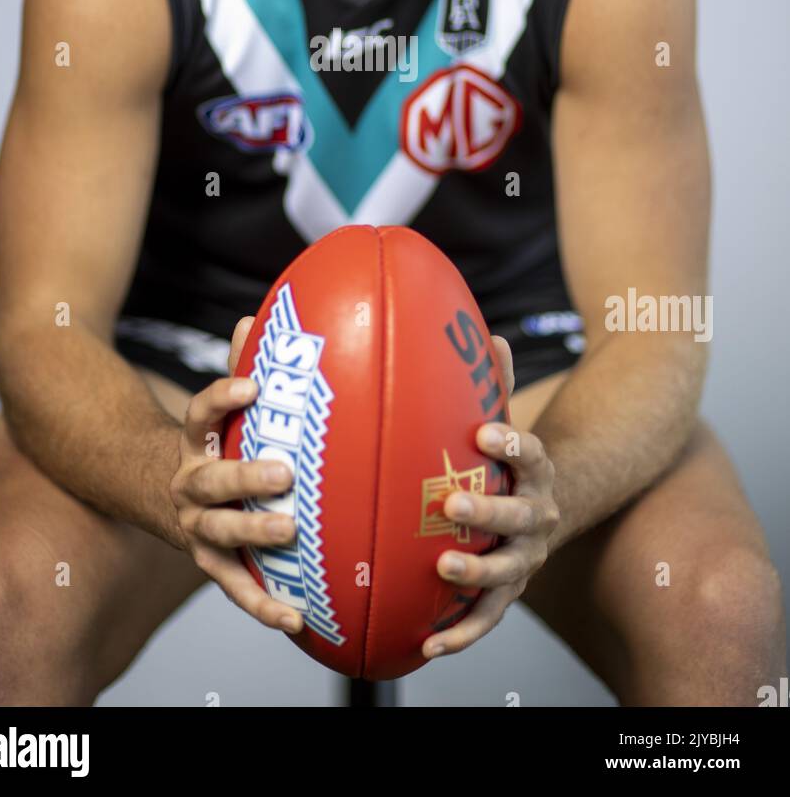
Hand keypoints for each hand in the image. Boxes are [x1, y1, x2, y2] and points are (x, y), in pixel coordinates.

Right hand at [168, 316, 304, 637]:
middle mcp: (190, 484)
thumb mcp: (219, 407)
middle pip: (212, 480)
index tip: (252, 386)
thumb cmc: (212, 442)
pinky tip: (293, 616)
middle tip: (285, 474)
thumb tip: (256, 317)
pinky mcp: (210, 562)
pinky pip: (234, 585)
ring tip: (289, 532)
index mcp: (195, 441)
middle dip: (245, 477)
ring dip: (254, 534)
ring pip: (220, 532)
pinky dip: (261, 603)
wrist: (161, 492)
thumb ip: (237, 364)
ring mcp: (197, 526)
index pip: (200, 414)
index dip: (222, 399)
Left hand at [421, 334, 559, 659]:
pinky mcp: (509, 591)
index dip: (511, 441)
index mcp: (536, 469)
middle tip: (451, 503)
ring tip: (443, 567)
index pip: (531, 452)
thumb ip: (497, 383)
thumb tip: (489, 334)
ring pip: (506, 570)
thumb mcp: (508, 421)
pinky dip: (461, 633)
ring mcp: (526, 556)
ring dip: (476, 570)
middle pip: (519, 514)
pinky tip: (428, 644)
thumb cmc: (507, 460)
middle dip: (487, 511)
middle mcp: (537, 514)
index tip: (484, 432)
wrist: (550, 508)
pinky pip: (487, 617)